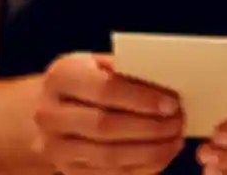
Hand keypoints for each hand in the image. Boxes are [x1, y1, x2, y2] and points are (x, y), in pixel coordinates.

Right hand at [32, 53, 185, 173]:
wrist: (48, 109)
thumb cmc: (84, 81)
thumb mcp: (97, 63)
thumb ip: (126, 70)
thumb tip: (168, 84)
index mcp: (61, 77)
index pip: (104, 89)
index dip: (141, 99)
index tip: (172, 102)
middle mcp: (50, 115)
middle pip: (105, 126)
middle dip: (149, 127)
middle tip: (178, 122)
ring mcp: (55, 147)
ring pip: (109, 157)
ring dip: (150, 151)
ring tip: (176, 139)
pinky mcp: (68, 171)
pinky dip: (142, 167)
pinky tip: (162, 155)